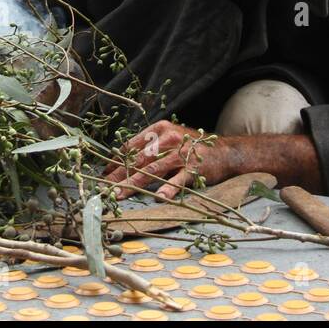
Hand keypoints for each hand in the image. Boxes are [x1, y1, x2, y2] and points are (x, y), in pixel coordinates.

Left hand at [102, 121, 235, 200]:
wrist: (224, 152)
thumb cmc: (191, 148)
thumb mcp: (169, 140)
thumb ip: (149, 147)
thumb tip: (121, 162)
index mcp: (160, 129)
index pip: (131, 146)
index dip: (116, 161)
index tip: (104, 174)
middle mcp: (169, 138)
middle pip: (138, 159)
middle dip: (119, 175)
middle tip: (105, 188)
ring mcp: (181, 153)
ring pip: (152, 170)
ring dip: (133, 184)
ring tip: (120, 195)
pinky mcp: (193, 168)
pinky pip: (177, 180)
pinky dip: (167, 189)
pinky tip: (158, 198)